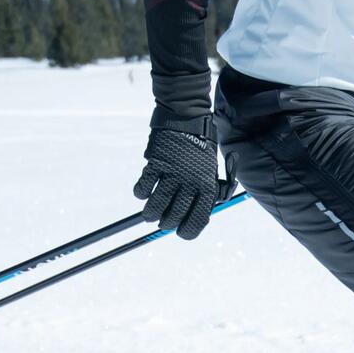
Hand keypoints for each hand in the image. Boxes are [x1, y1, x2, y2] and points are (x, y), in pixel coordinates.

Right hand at [133, 115, 229, 239]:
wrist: (188, 120)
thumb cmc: (201, 150)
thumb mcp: (212, 172)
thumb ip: (207, 194)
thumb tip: (198, 219)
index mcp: (207, 187)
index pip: (197, 220)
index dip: (187, 232)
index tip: (180, 232)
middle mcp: (191, 183)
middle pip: (174, 216)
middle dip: (166, 224)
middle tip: (163, 221)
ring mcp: (173, 173)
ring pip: (156, 207)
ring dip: (150, 214)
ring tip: (149, 215)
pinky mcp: (157, 163)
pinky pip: (144, 187)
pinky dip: (141, 193)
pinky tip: (143, 192)